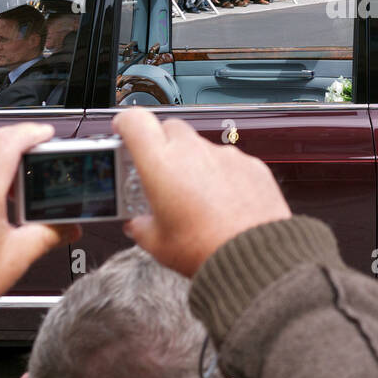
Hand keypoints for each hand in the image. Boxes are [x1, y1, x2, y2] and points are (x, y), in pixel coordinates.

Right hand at [113, 110, 290, 277]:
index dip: (126, 123)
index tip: (124, 132)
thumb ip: (141, 227)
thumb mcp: (158, 244)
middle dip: (162, 144)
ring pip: (202, 145)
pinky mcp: (251, 164)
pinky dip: (222, 174)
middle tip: (161, 172)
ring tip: (197, 197)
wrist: (253, 256)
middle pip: (170, 128)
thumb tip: (138, 225)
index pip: (136, 121)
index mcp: (162, 164)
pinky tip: (224, 202)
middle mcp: (193, 151)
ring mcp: (225, 155)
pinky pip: (229, 161)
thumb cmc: (205, 249)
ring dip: (195, 162)